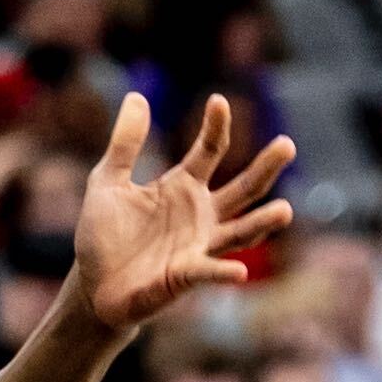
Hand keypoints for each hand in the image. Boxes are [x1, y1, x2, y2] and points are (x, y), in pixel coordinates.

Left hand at [67, 91, 295, 340]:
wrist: (93, 285)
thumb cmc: (104, 234)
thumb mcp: (108, 181)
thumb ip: (124, 143)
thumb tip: (137, 96)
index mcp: (183, 186)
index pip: (210, 150)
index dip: (216, 126)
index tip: (218, 101)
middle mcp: (201, 215)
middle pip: (243, 189)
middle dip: (265, 168)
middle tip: (287, 144)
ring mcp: (198, 246)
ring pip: (240, 232)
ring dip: (262, 223)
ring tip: (285, 209)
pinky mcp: (185, 277)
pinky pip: (209, 272)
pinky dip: (224, 272)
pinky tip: (239, 271)